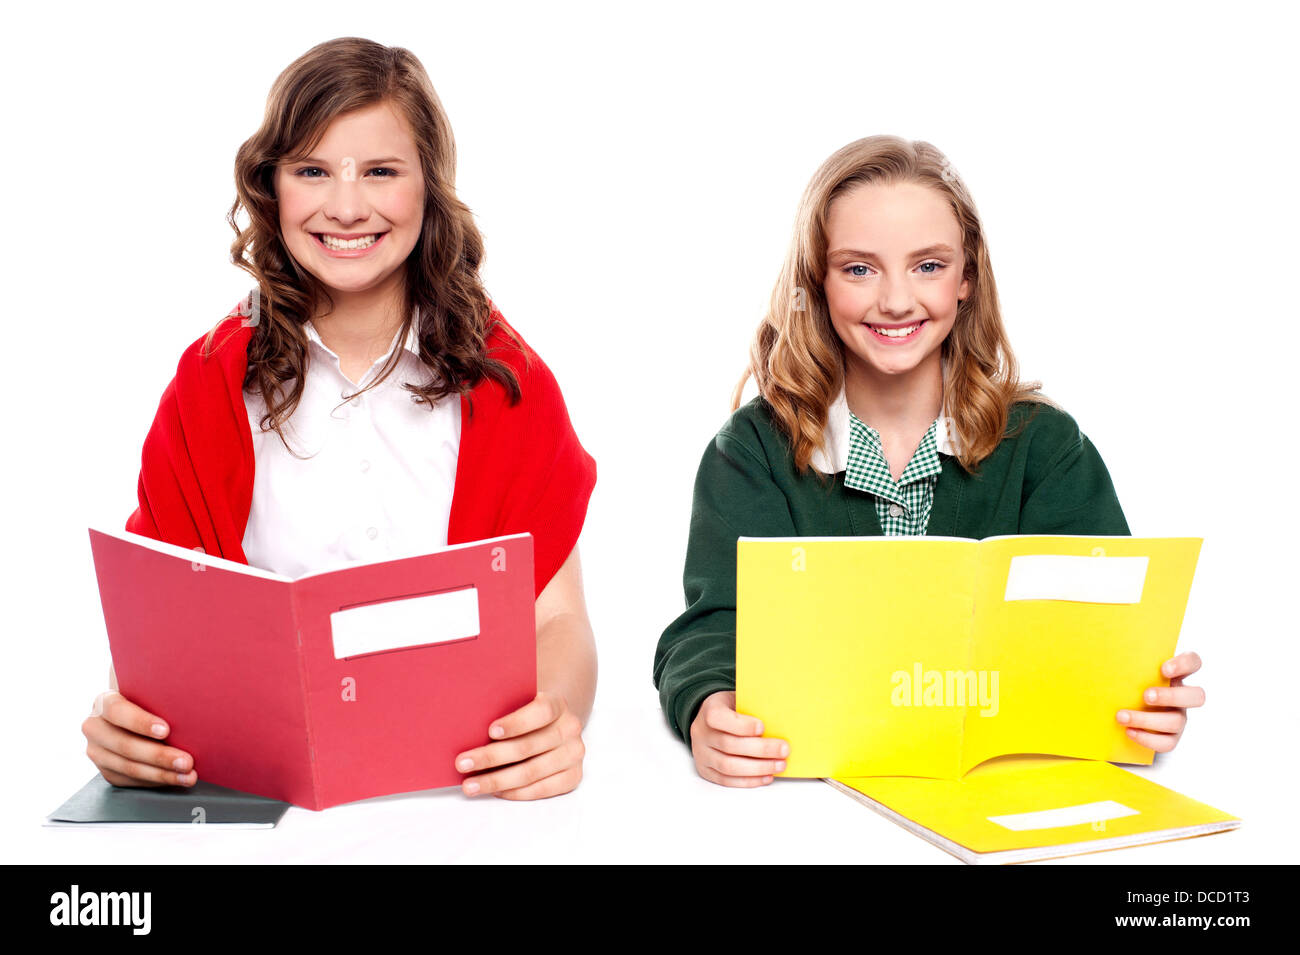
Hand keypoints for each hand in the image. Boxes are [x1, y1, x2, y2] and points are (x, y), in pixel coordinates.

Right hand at [81, 690, 196, 786]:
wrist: (139, 709)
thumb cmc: (151, 694)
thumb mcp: (149, 684)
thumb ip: (158, 683)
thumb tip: (188, 674)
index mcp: (104, 701)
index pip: (117, 711)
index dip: (140, 722)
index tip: (166, 730)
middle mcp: (94, 726)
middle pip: (125, 745)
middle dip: (159, 756)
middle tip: (187, 761)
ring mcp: (97, 750)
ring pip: (128, 767)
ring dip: (161, 774)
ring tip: (188, 776)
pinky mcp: (106, 769)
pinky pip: (130, 780)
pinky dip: (155, 781)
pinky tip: (176, 780)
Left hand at [453, 691, 583, 799]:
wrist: (554, 722)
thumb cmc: (526, 711)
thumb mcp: (518, 700)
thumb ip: (502, 705)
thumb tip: (465, 722)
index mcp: (557, 704)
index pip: (541, 711)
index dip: (516, 723)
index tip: (490, 731)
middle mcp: (569, 728)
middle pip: (528, 747)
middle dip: (491, 757)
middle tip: (462, 763)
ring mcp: (573, 754)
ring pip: (531, 772)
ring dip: (497, 780)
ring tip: (470, 785)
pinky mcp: (573, 775)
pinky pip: (542, 790)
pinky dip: (515, 792)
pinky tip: (494, 791)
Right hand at [690, 690, 788, 786]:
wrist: (708, 720)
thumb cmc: (731, 708)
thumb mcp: (739, 698)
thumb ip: (754, 706)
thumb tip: (782, 716)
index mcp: (709, 710)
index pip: (718, 718)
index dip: (741, 725)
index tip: (762, 727)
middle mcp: (702, 733)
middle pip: (729, 745)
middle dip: (760, 749)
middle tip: (784, 750)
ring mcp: (702, 754)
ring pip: (728, 766)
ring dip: (758, 768)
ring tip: (779, 765)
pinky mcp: (706, 771)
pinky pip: (727, 780)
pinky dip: (749, 781)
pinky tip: (767, 776)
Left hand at [1116, 651, 1205, 752]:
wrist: (1123, 713)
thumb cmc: (1126, 685)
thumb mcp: (1128, 672)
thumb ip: (1124, 662)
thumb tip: (1099, 650)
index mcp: (1175, 675)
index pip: (1193, 662)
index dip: (1185, 664)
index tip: (1163, 669)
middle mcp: (1182, 696)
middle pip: (1196, 696)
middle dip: (1171, 696)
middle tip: (1146, 695)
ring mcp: (1179, 717)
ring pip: (1177, 721)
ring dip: (1147, 719)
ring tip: (1121, 716)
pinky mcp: (1172, 737)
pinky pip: (1167, 743)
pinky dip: (1147, 738)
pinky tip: (1128, 731)